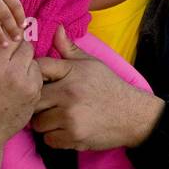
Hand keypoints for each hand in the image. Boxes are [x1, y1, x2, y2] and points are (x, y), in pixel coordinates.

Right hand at [0, 31, 40, 168]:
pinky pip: (36, 66)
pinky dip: (29, 68)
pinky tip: (18, 77)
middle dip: (8, 39)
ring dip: (20, 52)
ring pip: (26, 48)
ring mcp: (15, 78)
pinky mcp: (31, 88)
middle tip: (3, 49)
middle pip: (11, 35)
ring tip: (11, 62)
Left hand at [33, 27, 163, 150]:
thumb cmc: (110, 88)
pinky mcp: (74, 136)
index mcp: (73, 72)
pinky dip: (56, 137)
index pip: (39, 68)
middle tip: (50, 105)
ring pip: (38, 123)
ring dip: (46, 123)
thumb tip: (56, 28)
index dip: (35, 76)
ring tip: (61, 118)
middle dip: (39, 103)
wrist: (134, 115)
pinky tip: (68, 129)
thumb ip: (69, 49)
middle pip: (33, 99)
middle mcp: (69, 93)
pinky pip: (48, 139)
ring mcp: (71, 116)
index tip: (43, 83)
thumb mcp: (92, 64)